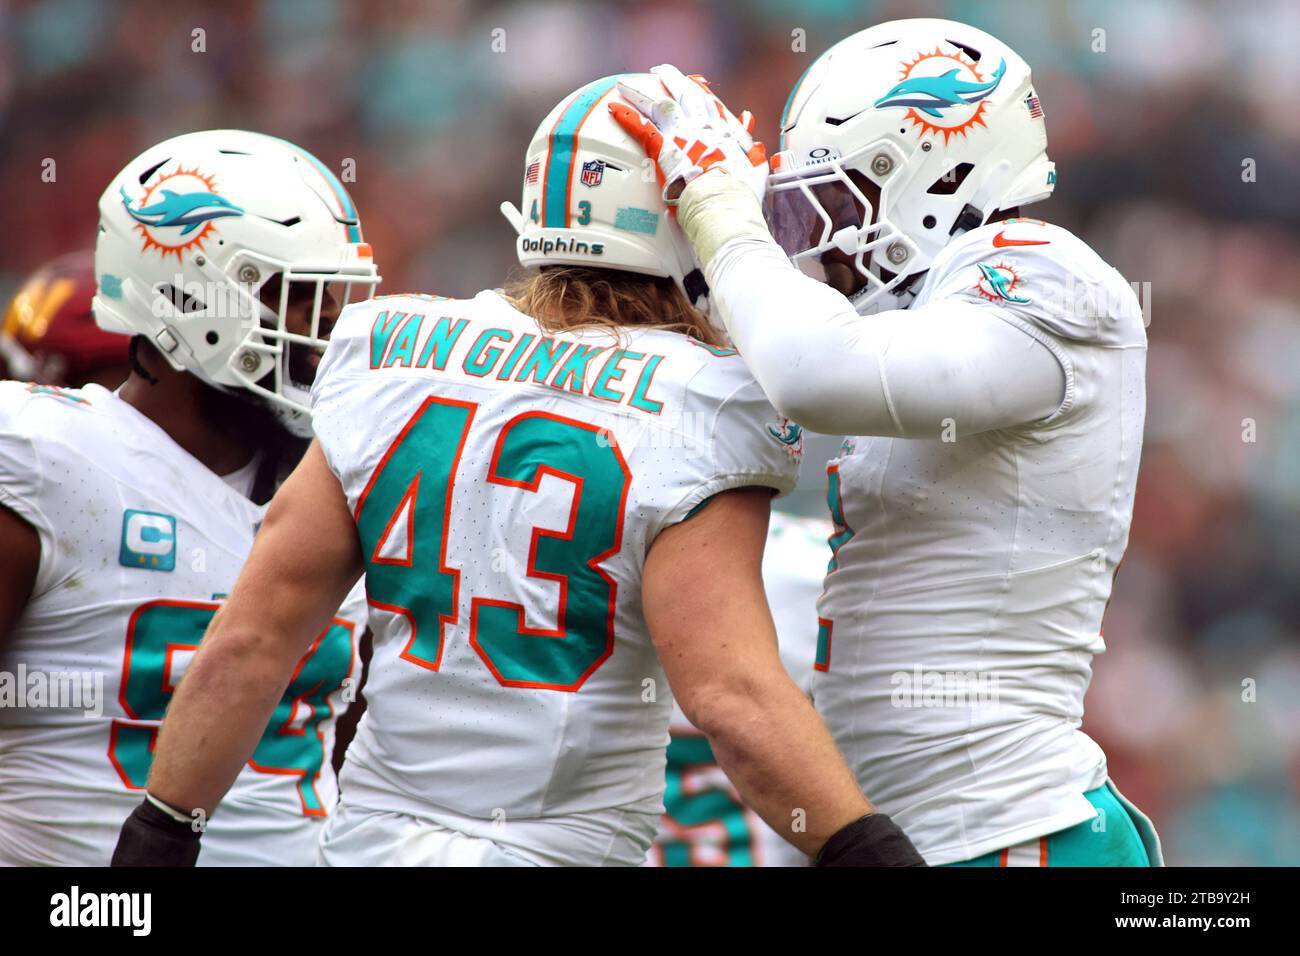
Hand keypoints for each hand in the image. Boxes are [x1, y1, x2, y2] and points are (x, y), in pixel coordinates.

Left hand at [609, 64, 767, 209]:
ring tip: (626, 85)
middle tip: (660, 71)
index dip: (700, 93)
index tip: (694, 84)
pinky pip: (641, 127)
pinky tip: (614, 108)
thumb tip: (755, 142)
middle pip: (685, 94)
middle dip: (672, 79)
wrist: (724, 203)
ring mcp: (683, 135)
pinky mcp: (664, 147)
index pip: (710, 105)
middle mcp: (703, 127)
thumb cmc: (740, 193)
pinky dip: (627, 117)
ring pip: (660, 104)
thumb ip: (753, 153)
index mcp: (724, 133)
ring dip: (642, 92)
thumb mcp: (754, 170)